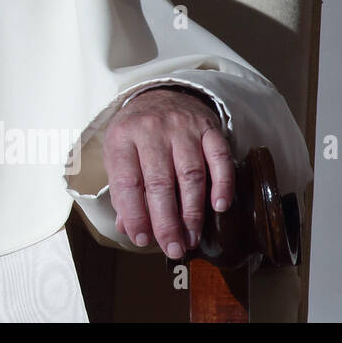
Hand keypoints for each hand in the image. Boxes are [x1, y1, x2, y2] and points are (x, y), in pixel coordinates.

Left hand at [103, 87, 232, 259]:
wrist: (163, 95)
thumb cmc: (137, 132)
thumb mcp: (119, 153)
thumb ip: (122, 190)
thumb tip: (128, 228)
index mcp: (123, 137)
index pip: (127, 181)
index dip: (134, 214)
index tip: (141, 238)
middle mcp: (152, 130)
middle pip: (160, 182)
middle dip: (167, 221)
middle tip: (173, 247)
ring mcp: (182, 128)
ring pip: (190, 174)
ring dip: (193, 211)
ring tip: (191, 236)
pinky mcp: (208, 129)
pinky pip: (220, 158)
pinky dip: (221, 184)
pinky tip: (219, 206)